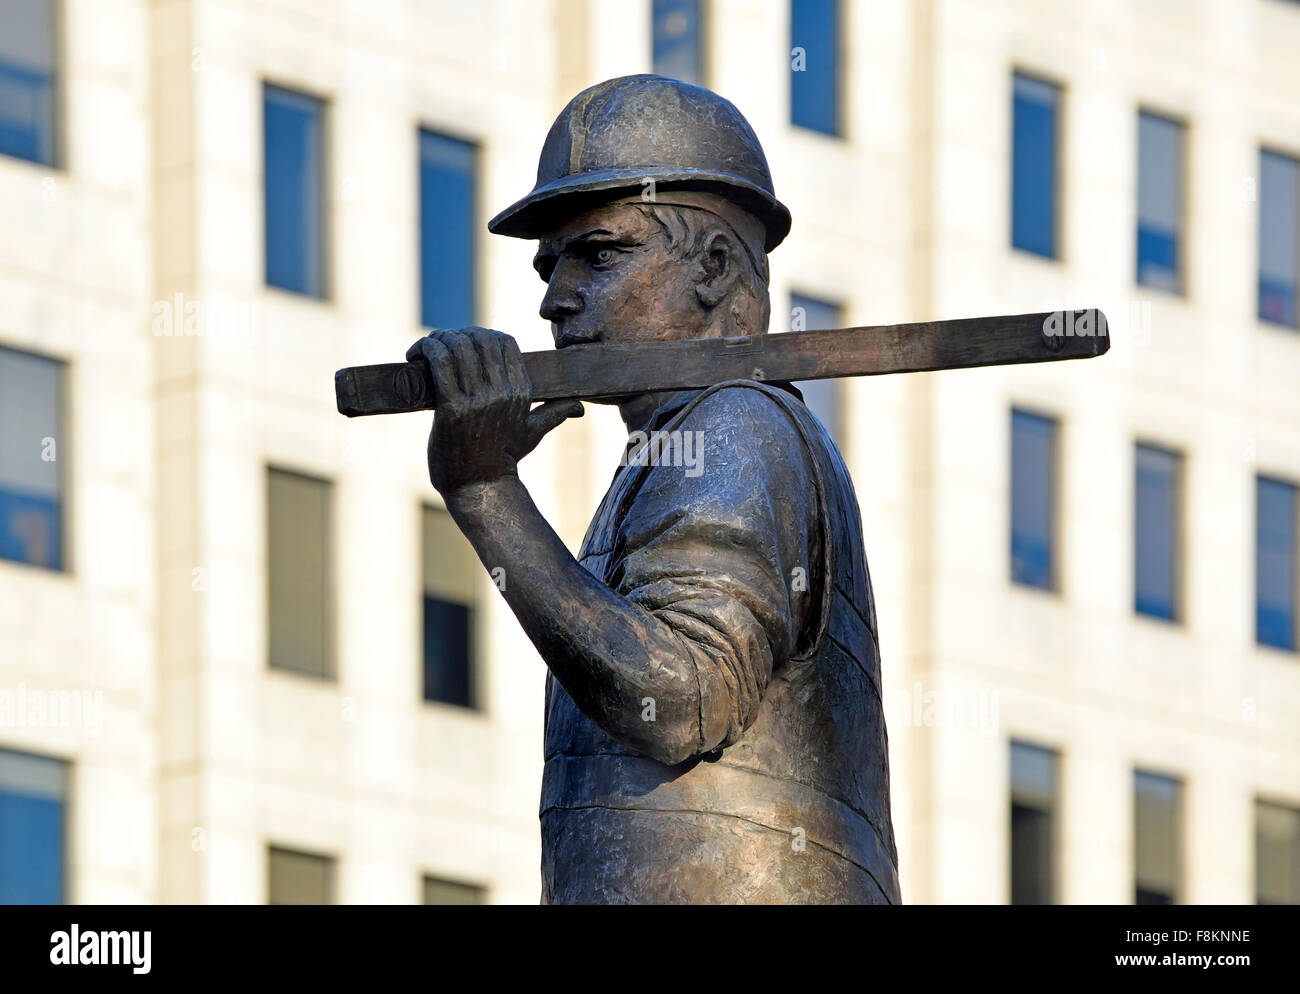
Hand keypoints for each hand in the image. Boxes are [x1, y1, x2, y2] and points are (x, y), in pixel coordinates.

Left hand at [406, 327, 582, 495]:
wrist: (480, 487)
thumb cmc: (504, 458)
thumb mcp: (534, 432)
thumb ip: (556, 413)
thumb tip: (580, 407)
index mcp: (521, 391)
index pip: (503, 340)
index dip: (481, 334)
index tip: (463, 344)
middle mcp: (502, 392)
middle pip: (479, 338)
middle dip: (456, 334)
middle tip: (439, 345)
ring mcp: (478, 400)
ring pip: (457, 345)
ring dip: (437, 339)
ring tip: (424, 349)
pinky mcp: (453, 408)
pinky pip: (439, 361)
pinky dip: (425, 349)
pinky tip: (415, 354)